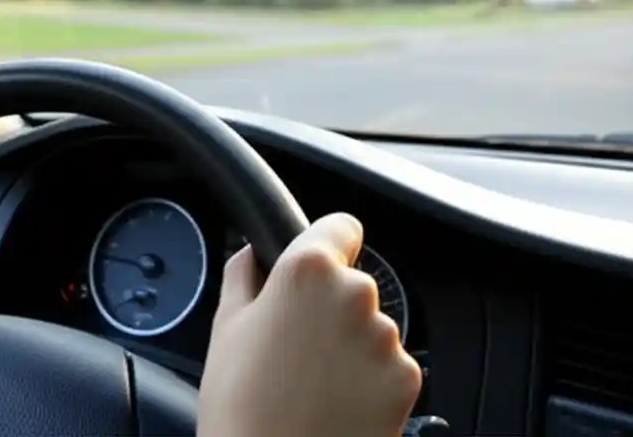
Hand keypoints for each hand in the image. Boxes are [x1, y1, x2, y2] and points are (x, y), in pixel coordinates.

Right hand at [198, 214, 421, 436]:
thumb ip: (244, 277)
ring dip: (352, 345)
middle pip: (353, 283)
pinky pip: (389, 366)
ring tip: (313, 382)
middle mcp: (354, 295)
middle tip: (296, 345)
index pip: (340, 226)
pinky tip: (336, 402)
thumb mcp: (226, 329)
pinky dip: (370, 380)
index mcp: (308, 272)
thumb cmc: (241, 407)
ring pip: (372, 327)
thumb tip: (251, 256)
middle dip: (331, 306)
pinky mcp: (406, 379)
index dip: (326, 243)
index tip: (317, 263)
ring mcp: (385, 338)